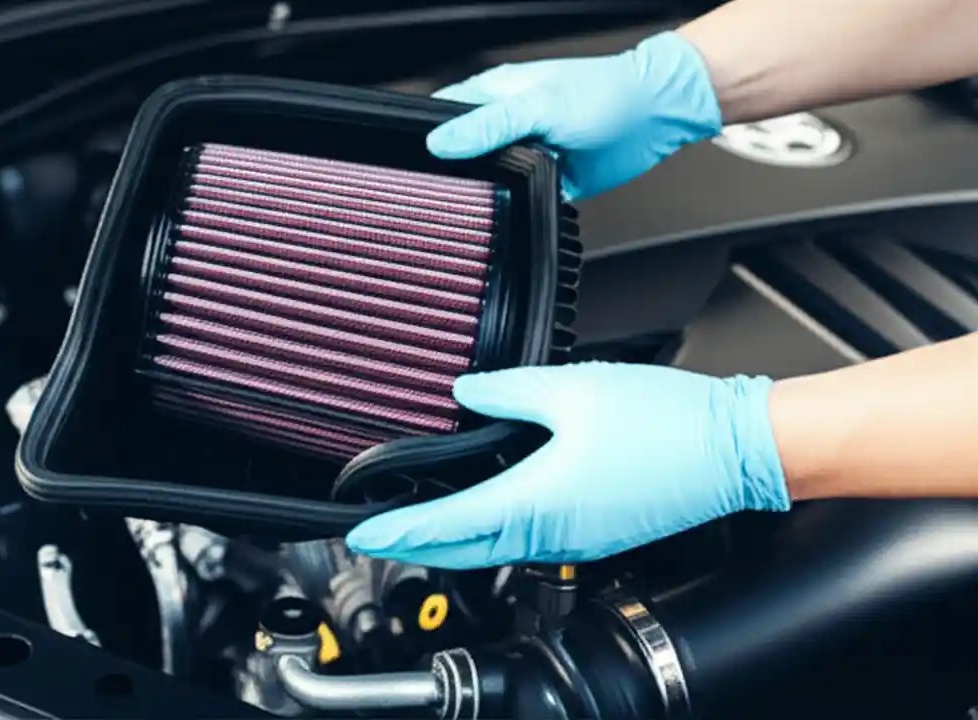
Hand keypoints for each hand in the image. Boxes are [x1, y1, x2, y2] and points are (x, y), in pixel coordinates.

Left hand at [345, 363, 790, 568]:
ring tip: (426, 519)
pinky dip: (494, 533)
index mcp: (535, 501)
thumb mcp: (573, 389)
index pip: (444, 526)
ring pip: (496, 551)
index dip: (397, 530)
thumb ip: (507, 391)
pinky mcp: (597, 534)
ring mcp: (575, 540)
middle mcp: (552, 533)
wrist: (736, 447)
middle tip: (382, 531)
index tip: (362, 532)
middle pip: (464, 550)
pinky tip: (491, 507)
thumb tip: (466, 391)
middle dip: (418, 543)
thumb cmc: (668, 422)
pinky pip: (529, 542)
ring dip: (456, 540)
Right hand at [426, 31, 721, 200]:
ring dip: (484, 196)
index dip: (423, 141)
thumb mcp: (539, 107)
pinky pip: (519, 201)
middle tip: (435, 200)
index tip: (409, 168)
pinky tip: (507, 217)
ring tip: (468, 212)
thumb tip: (439, 143)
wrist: (654, 116)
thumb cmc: (604, 94)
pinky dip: (514, 210)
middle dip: (451, 177)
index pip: (440, 119)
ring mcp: (524, 154)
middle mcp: (503, 126)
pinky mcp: (544, 180)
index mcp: (491, 97)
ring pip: (488, 182)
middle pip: (460, 157)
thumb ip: (488, 127)